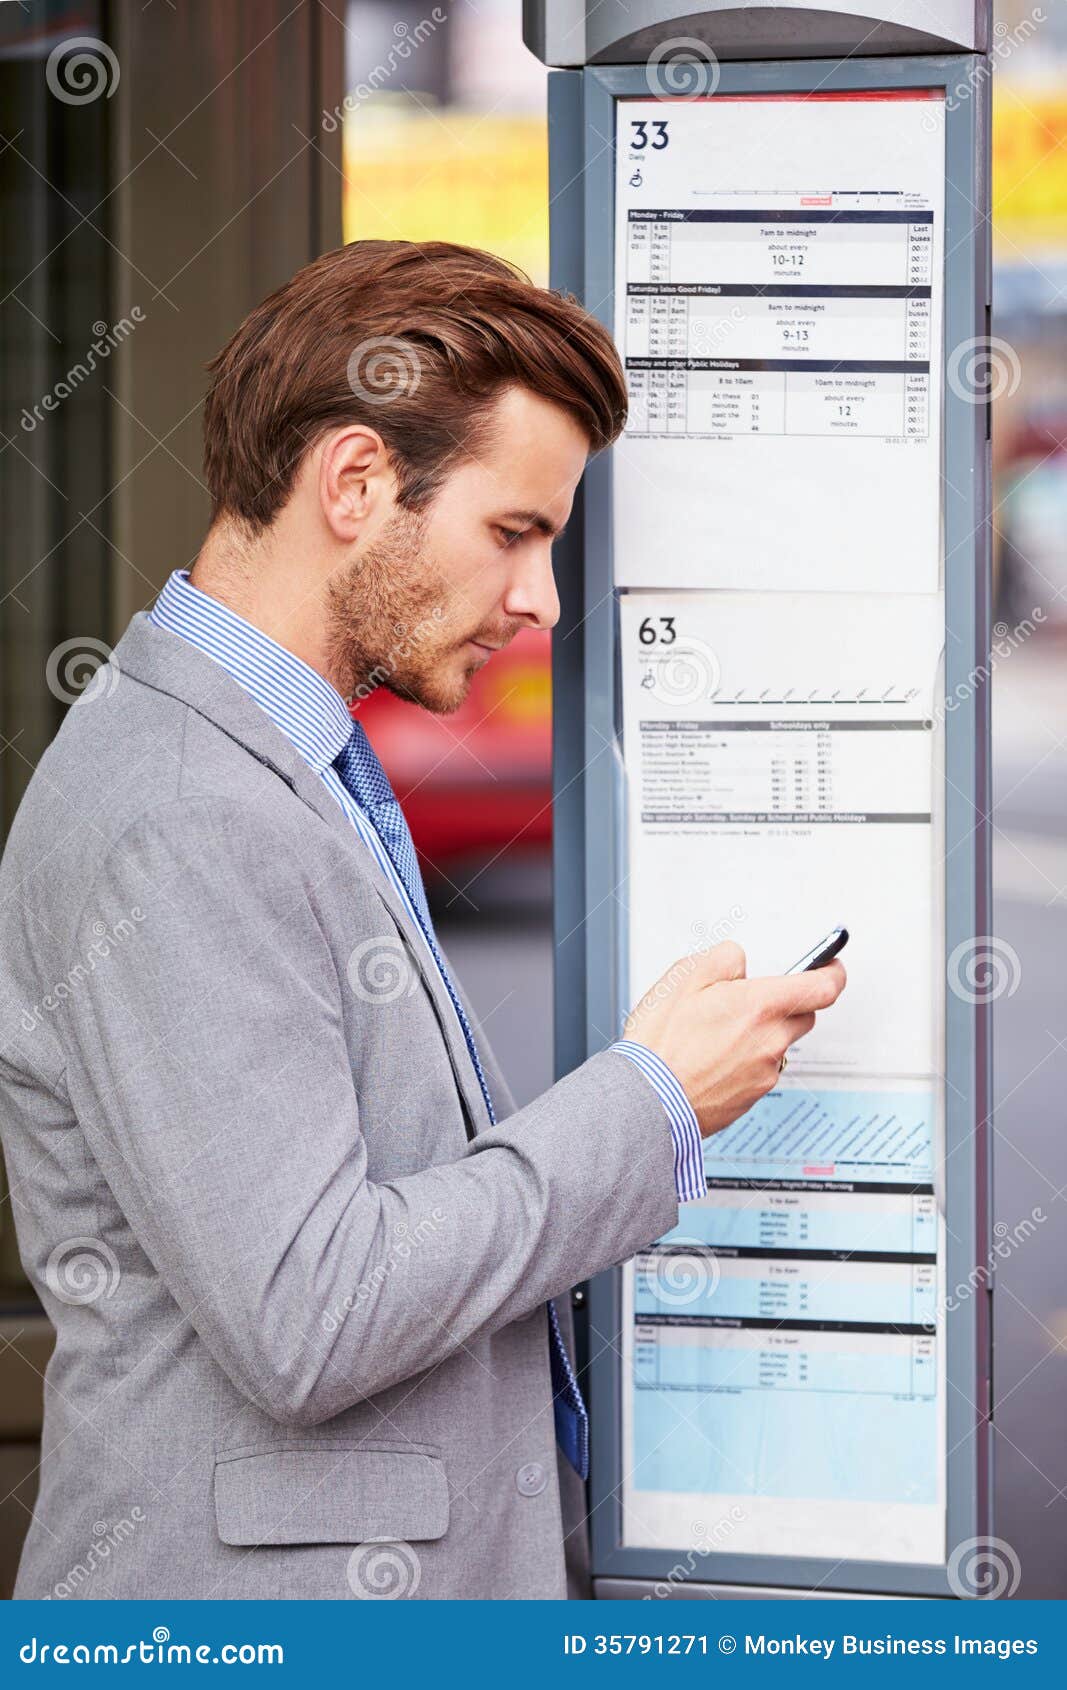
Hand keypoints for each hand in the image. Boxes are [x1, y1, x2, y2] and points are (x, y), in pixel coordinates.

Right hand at [624, 940, 845, 1138]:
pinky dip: (747, 1059)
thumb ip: (724, 958)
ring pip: (780, 1043)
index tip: (831, 966)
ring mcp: (765, 1072)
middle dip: (787, 1003)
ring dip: (763, 1032)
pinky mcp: (753, 1095)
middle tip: (750, 1000)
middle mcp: (771, 1040)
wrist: (647, 1100)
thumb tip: (741, 961)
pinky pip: (762, 1068)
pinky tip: (713, 1057)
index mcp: (761, 1006)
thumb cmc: (662, 1043)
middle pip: (803, 1016)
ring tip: (719, 1032)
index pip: (824, 988)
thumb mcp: (684, 977)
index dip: (833, 973)